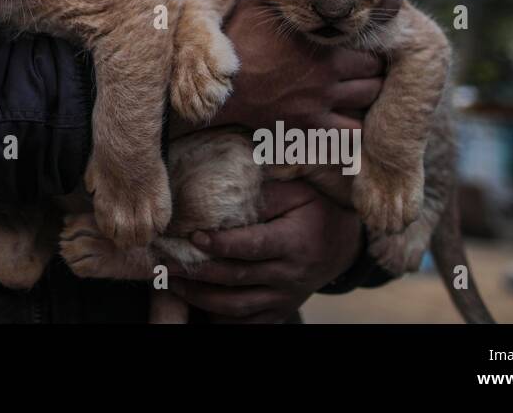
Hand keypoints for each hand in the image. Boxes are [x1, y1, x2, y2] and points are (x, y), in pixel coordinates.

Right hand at [168, 0, 397, 137]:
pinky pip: (349, 134)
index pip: (368, 36)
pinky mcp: (309, 126)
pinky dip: (357, 127)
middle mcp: (328, 75)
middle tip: (370, 61)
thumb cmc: (235, 42)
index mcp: (321, 44)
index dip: (376, 33)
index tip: (378, 29)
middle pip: (376, 71)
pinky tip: (353, 118)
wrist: (219, 86)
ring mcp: (320, 102)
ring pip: (369, 99)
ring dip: (370, 91)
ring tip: (365, 86)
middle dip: (376, 65)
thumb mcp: (258, 8)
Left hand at [168, 180, 362, 321]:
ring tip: (173, 284)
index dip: (223, 244)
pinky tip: (196, 305)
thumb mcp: (298, 191)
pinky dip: (221, 319)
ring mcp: (285, 297)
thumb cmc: (317, 208)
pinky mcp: (280, 309)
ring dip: (201, 298)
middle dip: (198, 273)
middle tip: (167, 263)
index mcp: (295, 242)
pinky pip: (248, 323)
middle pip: (238, 278)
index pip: (253, 246)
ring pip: (238, 306)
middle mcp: (290, 275)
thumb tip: (225, 189)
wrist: (345, 244)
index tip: (194, 237)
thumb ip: (265, 192)